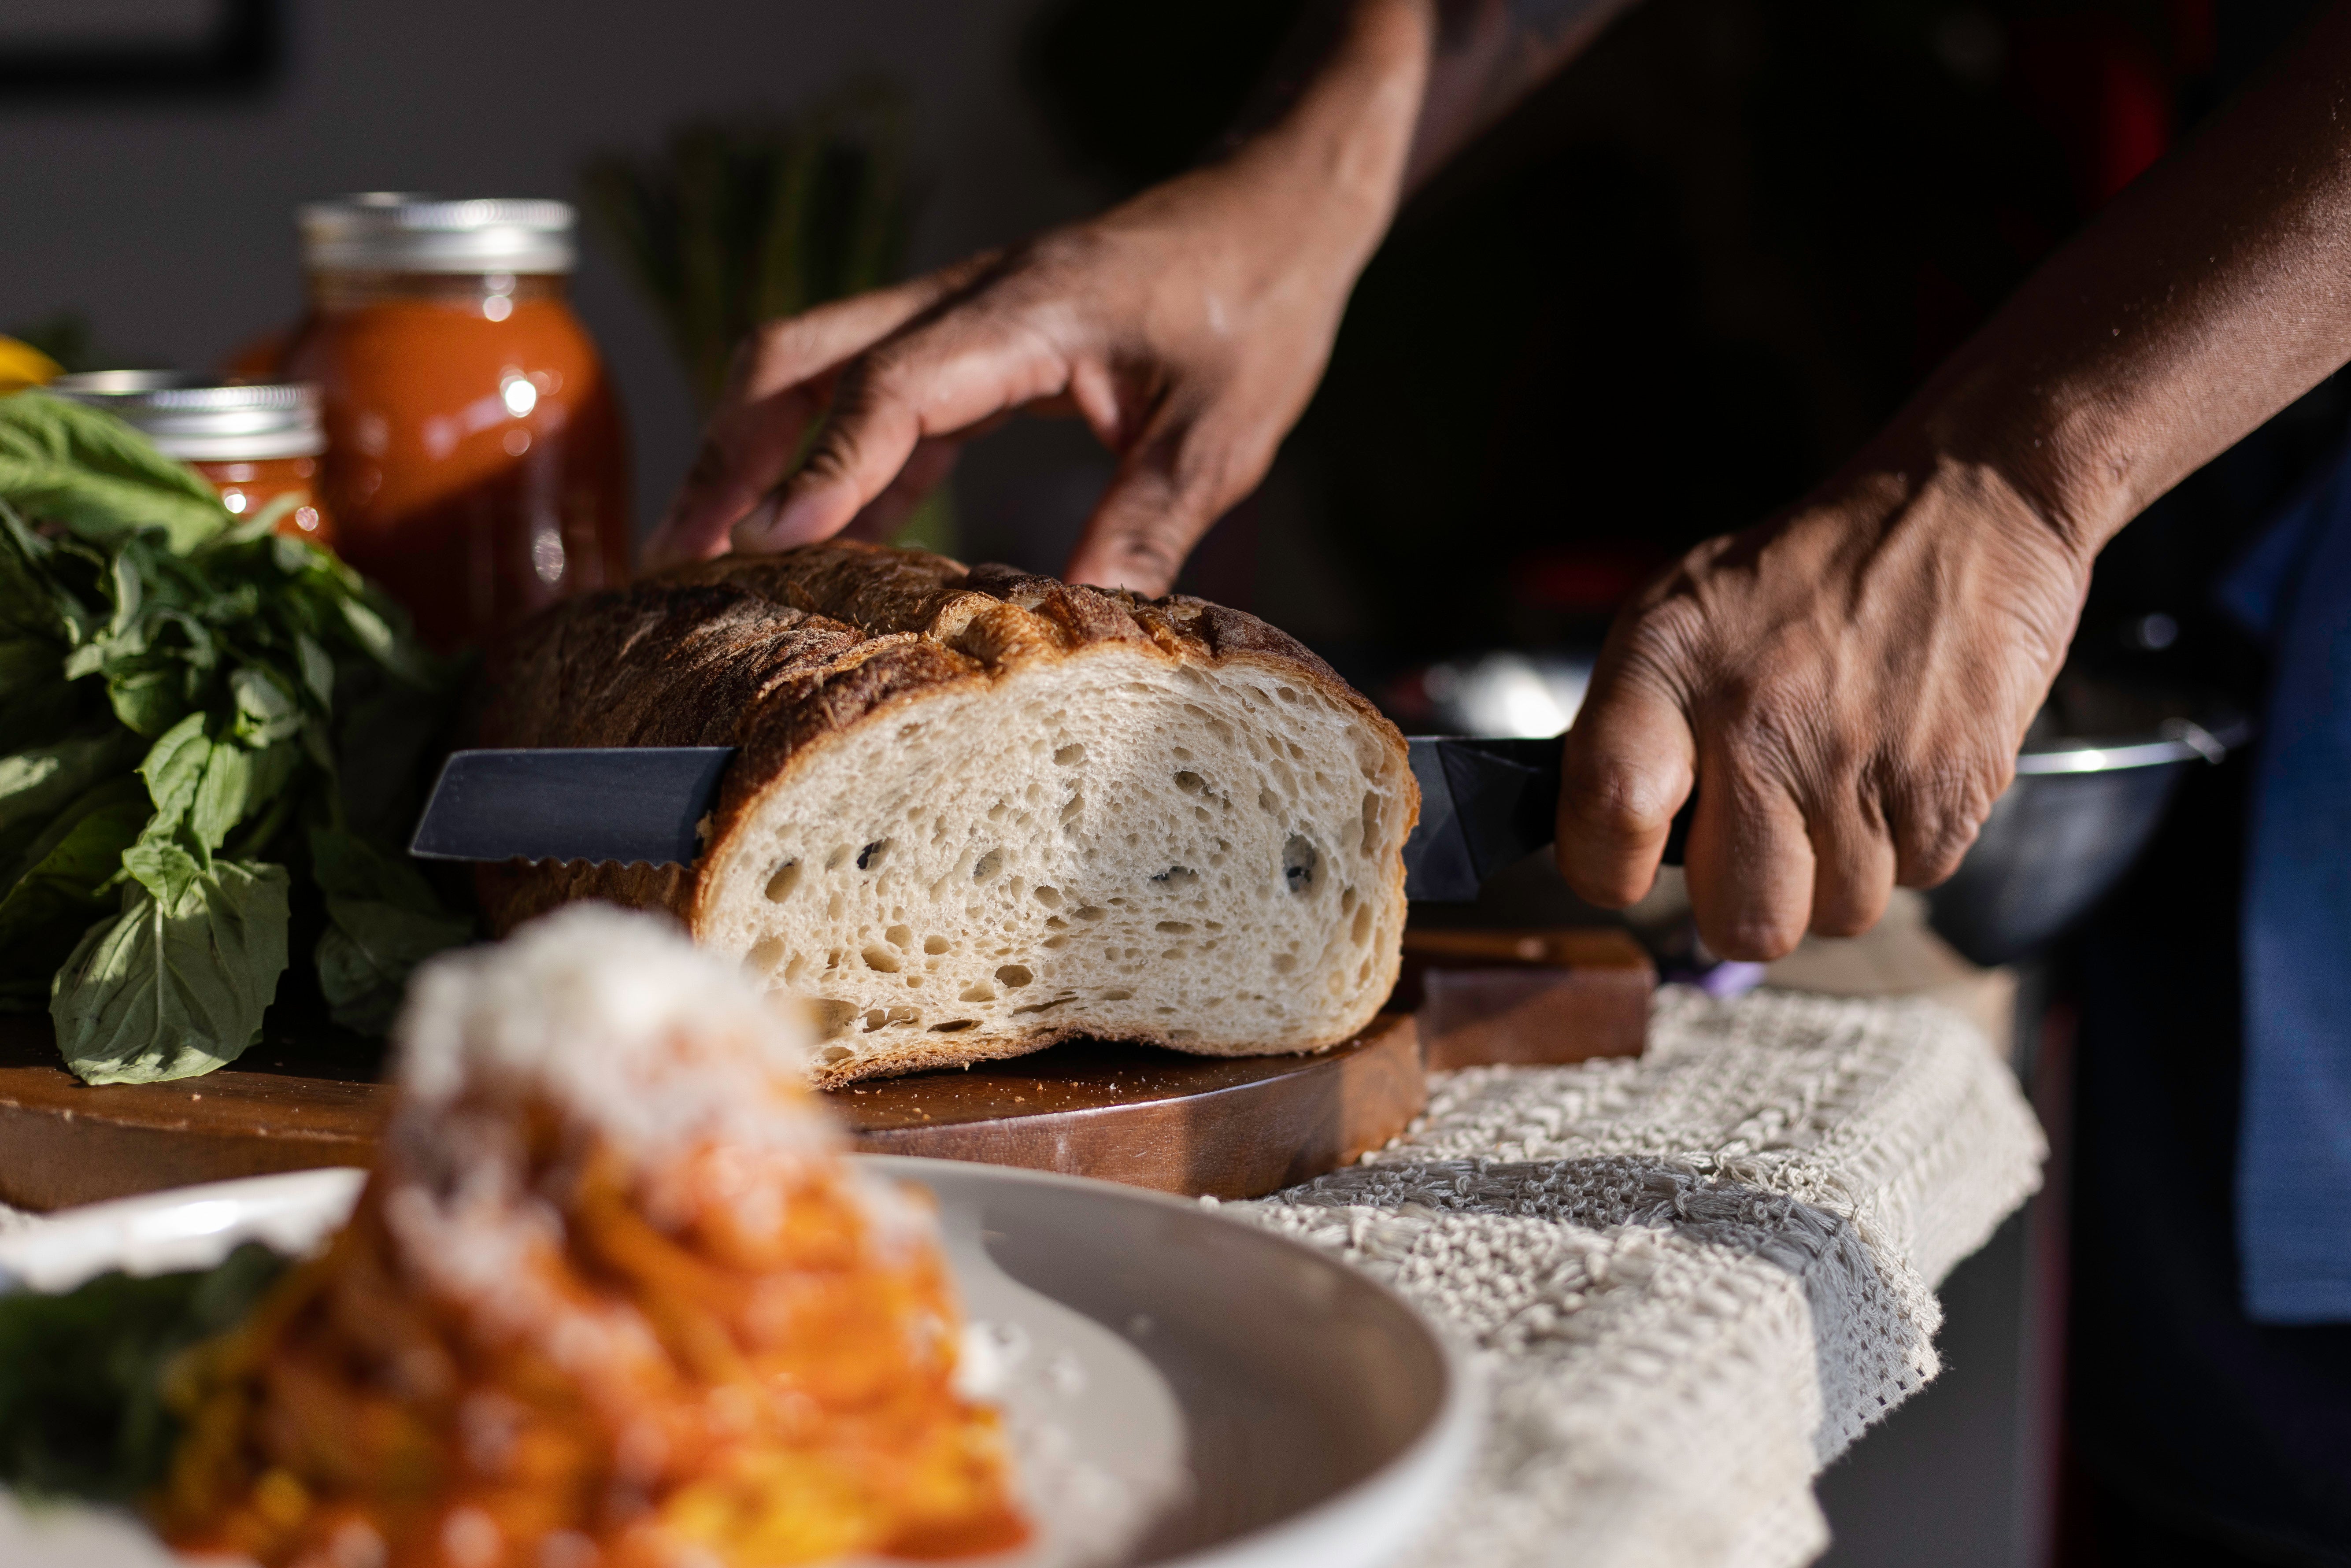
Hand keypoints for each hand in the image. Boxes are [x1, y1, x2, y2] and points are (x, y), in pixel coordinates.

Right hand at [644, 160, 1385, 590]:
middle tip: (681, 556)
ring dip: (762, 459)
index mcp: (1025, 311)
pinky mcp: (977, 348)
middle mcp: (968, 303)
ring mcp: (963, 321)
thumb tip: (1079, 628)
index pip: (891, 388)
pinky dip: (840, 469)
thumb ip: (1146, 524)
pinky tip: (825, 542)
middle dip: (730, 455)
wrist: (1277, 214)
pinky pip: (881, 404)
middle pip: (801, 360)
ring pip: (820, 375)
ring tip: (716, 559)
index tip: (767, 545)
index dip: (825, 471)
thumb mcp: (1221, 433)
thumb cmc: (1257, 306)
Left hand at [1553, 454, 2092, 959]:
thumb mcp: (1680, 612)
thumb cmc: (1808, 575)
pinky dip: (1906, 843)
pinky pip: (1915, 879)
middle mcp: (1758, 718)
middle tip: (1761, 842)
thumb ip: (1631, 724)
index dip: (1609, 867)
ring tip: (1839, 780)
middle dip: (1750, 902)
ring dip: (1837, 872)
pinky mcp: (1951, 786)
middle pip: (1740, 919)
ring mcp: (1859, 760)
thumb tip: (1608, 836)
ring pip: (1838, 914)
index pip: (1606, 816)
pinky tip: (1895, 766)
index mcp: (1669, 665)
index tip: (1628, 862)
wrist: (1966, 508)